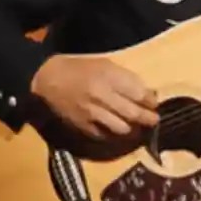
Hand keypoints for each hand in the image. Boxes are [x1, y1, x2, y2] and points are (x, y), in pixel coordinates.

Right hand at [30, 55, 159, 141]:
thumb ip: (125, 79)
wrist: (46, 79)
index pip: (138, 94)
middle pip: (133, 113)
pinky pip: (105, 135)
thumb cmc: (78, 68)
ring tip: (138, 127)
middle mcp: (102, 96)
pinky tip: (118, 131)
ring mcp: (92, 113)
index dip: (150, 101)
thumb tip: (146, 93)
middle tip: (154, 120)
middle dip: (148, 119)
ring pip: (122, 128)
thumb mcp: (104, 64)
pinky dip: (115, 135)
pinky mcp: (83, 126)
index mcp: (108, 76)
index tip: (154, 103)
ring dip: (133, 129)